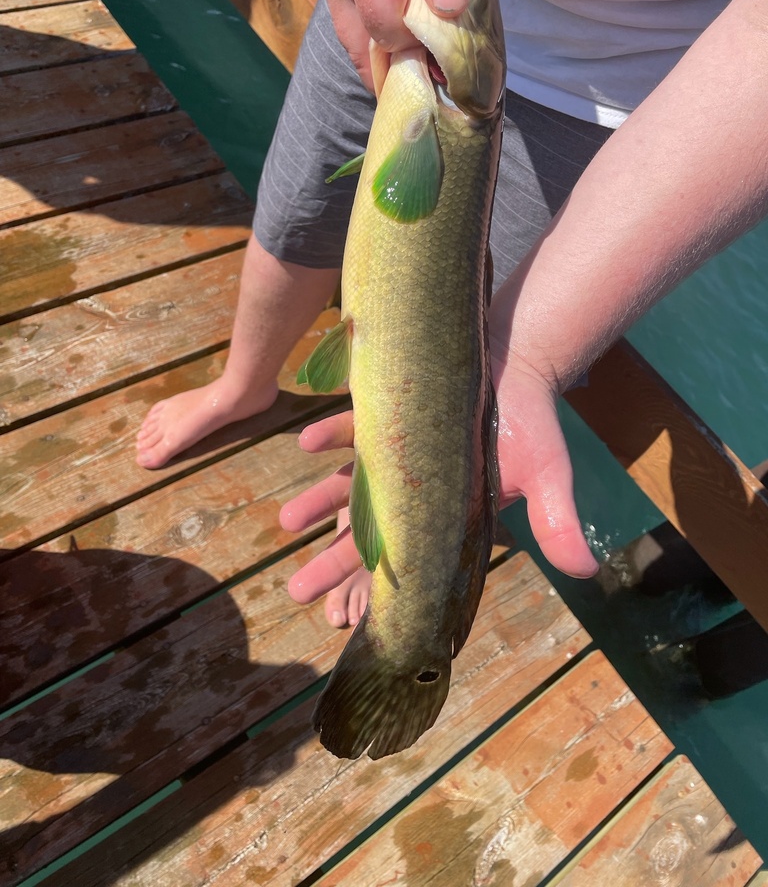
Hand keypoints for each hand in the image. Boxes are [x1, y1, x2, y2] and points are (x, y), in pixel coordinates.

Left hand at [281, 352, 597, 607]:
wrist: (518, 358)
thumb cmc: (532, 420)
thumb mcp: (547, 471)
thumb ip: (557, 520)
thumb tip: (587, 570)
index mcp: (448, 511)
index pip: (410, 557)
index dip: (379, 586)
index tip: (346, 617)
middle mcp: (417, 488)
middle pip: (370, 531)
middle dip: (334, 560)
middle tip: (293, 591)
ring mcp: (399, 451)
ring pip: (352, 484)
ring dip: (320, 502)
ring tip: (286, 522)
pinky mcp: (389, 413)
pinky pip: (354, 427)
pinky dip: (333, 434)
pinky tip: (307, 442)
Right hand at [305, 0, 468, 88]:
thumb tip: (448, 8)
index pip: (387, 31)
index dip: (421, 57)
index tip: (458, 75)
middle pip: (360, 44)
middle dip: (396, 74)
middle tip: (438, 95)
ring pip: (352, 28)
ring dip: (386, 54)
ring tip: (427, 72)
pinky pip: (351, 4)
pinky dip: (378, 27)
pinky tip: (409, 27)